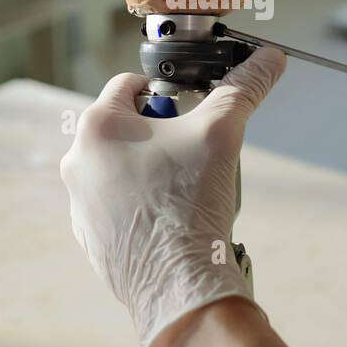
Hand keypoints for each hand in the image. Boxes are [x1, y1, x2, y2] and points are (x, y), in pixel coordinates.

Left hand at [60, 47, 285, 346]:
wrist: (180, 288)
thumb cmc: (191, 206)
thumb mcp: (222, 133)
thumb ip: (242, 88)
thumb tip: (268, 59)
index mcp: (97, 127)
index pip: (131, 84)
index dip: (167, 90)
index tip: (190, 108)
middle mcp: (77, 162)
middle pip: (126, 127)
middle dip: (161, 135)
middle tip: (193, 154)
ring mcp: (80, 203)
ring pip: (121, 167)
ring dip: (150, 170)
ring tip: (185, 191)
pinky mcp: (90, 237)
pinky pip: (116, 206)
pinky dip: (141, 206)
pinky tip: (171, 220)